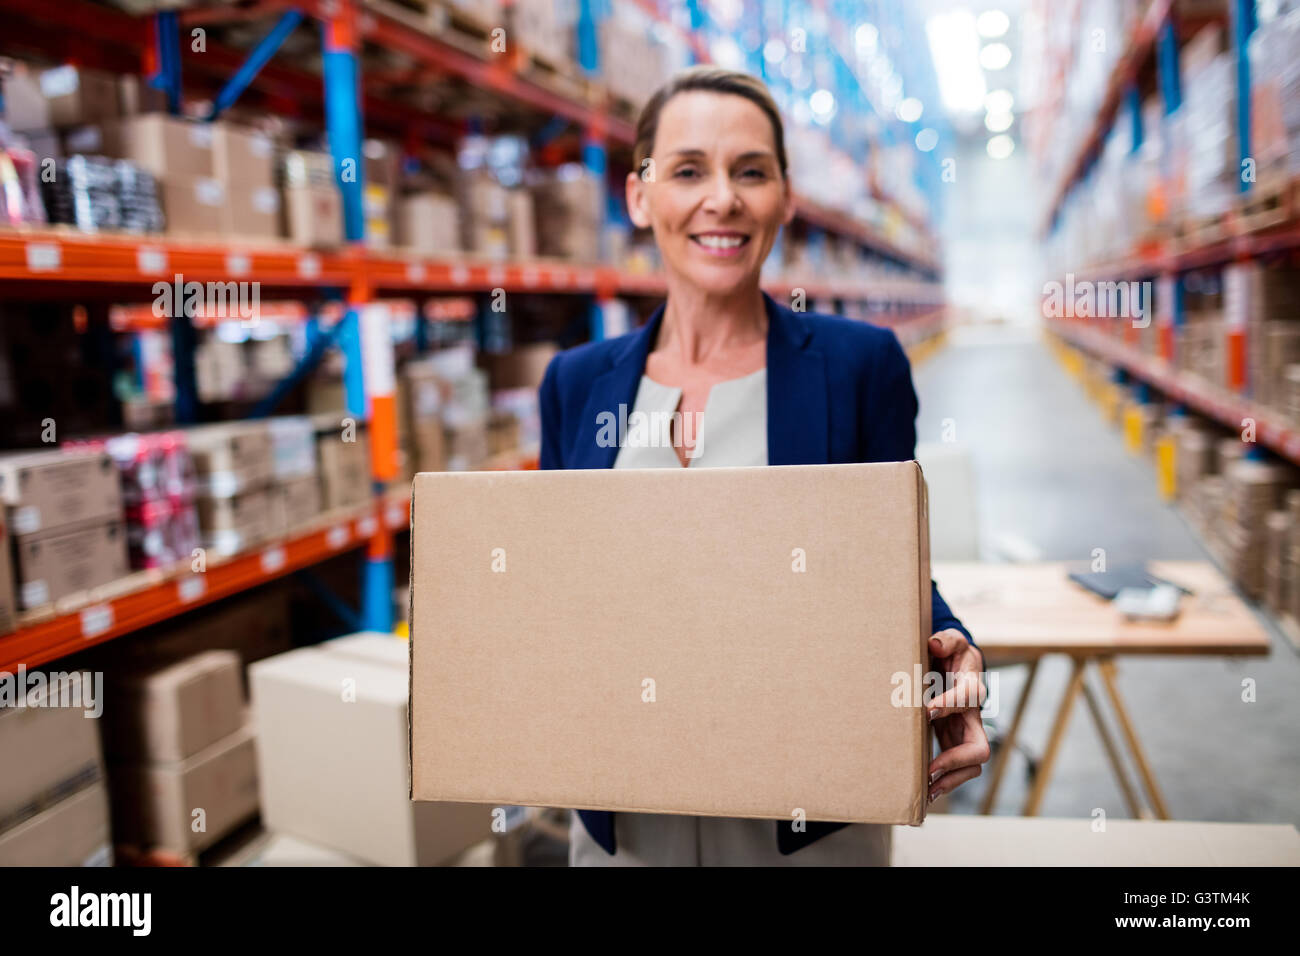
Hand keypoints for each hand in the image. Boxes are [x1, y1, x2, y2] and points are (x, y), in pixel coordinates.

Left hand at [925, 629, 989, 803]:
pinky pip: (956, 767)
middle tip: (930, 769)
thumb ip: (946, 640)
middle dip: (955, 761)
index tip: (927, 711)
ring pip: (970, 765)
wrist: (959, 666)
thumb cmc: (954, 653)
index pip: (967, 698)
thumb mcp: (952, 640)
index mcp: (971, 687)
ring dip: (950, 780)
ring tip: (926, 791)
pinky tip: (924, 791)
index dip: (949, 704)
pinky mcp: (953, 740)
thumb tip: (934, 645)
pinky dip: (944, 780)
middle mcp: (973, 716)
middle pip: (979, 748)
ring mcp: (965, 731)